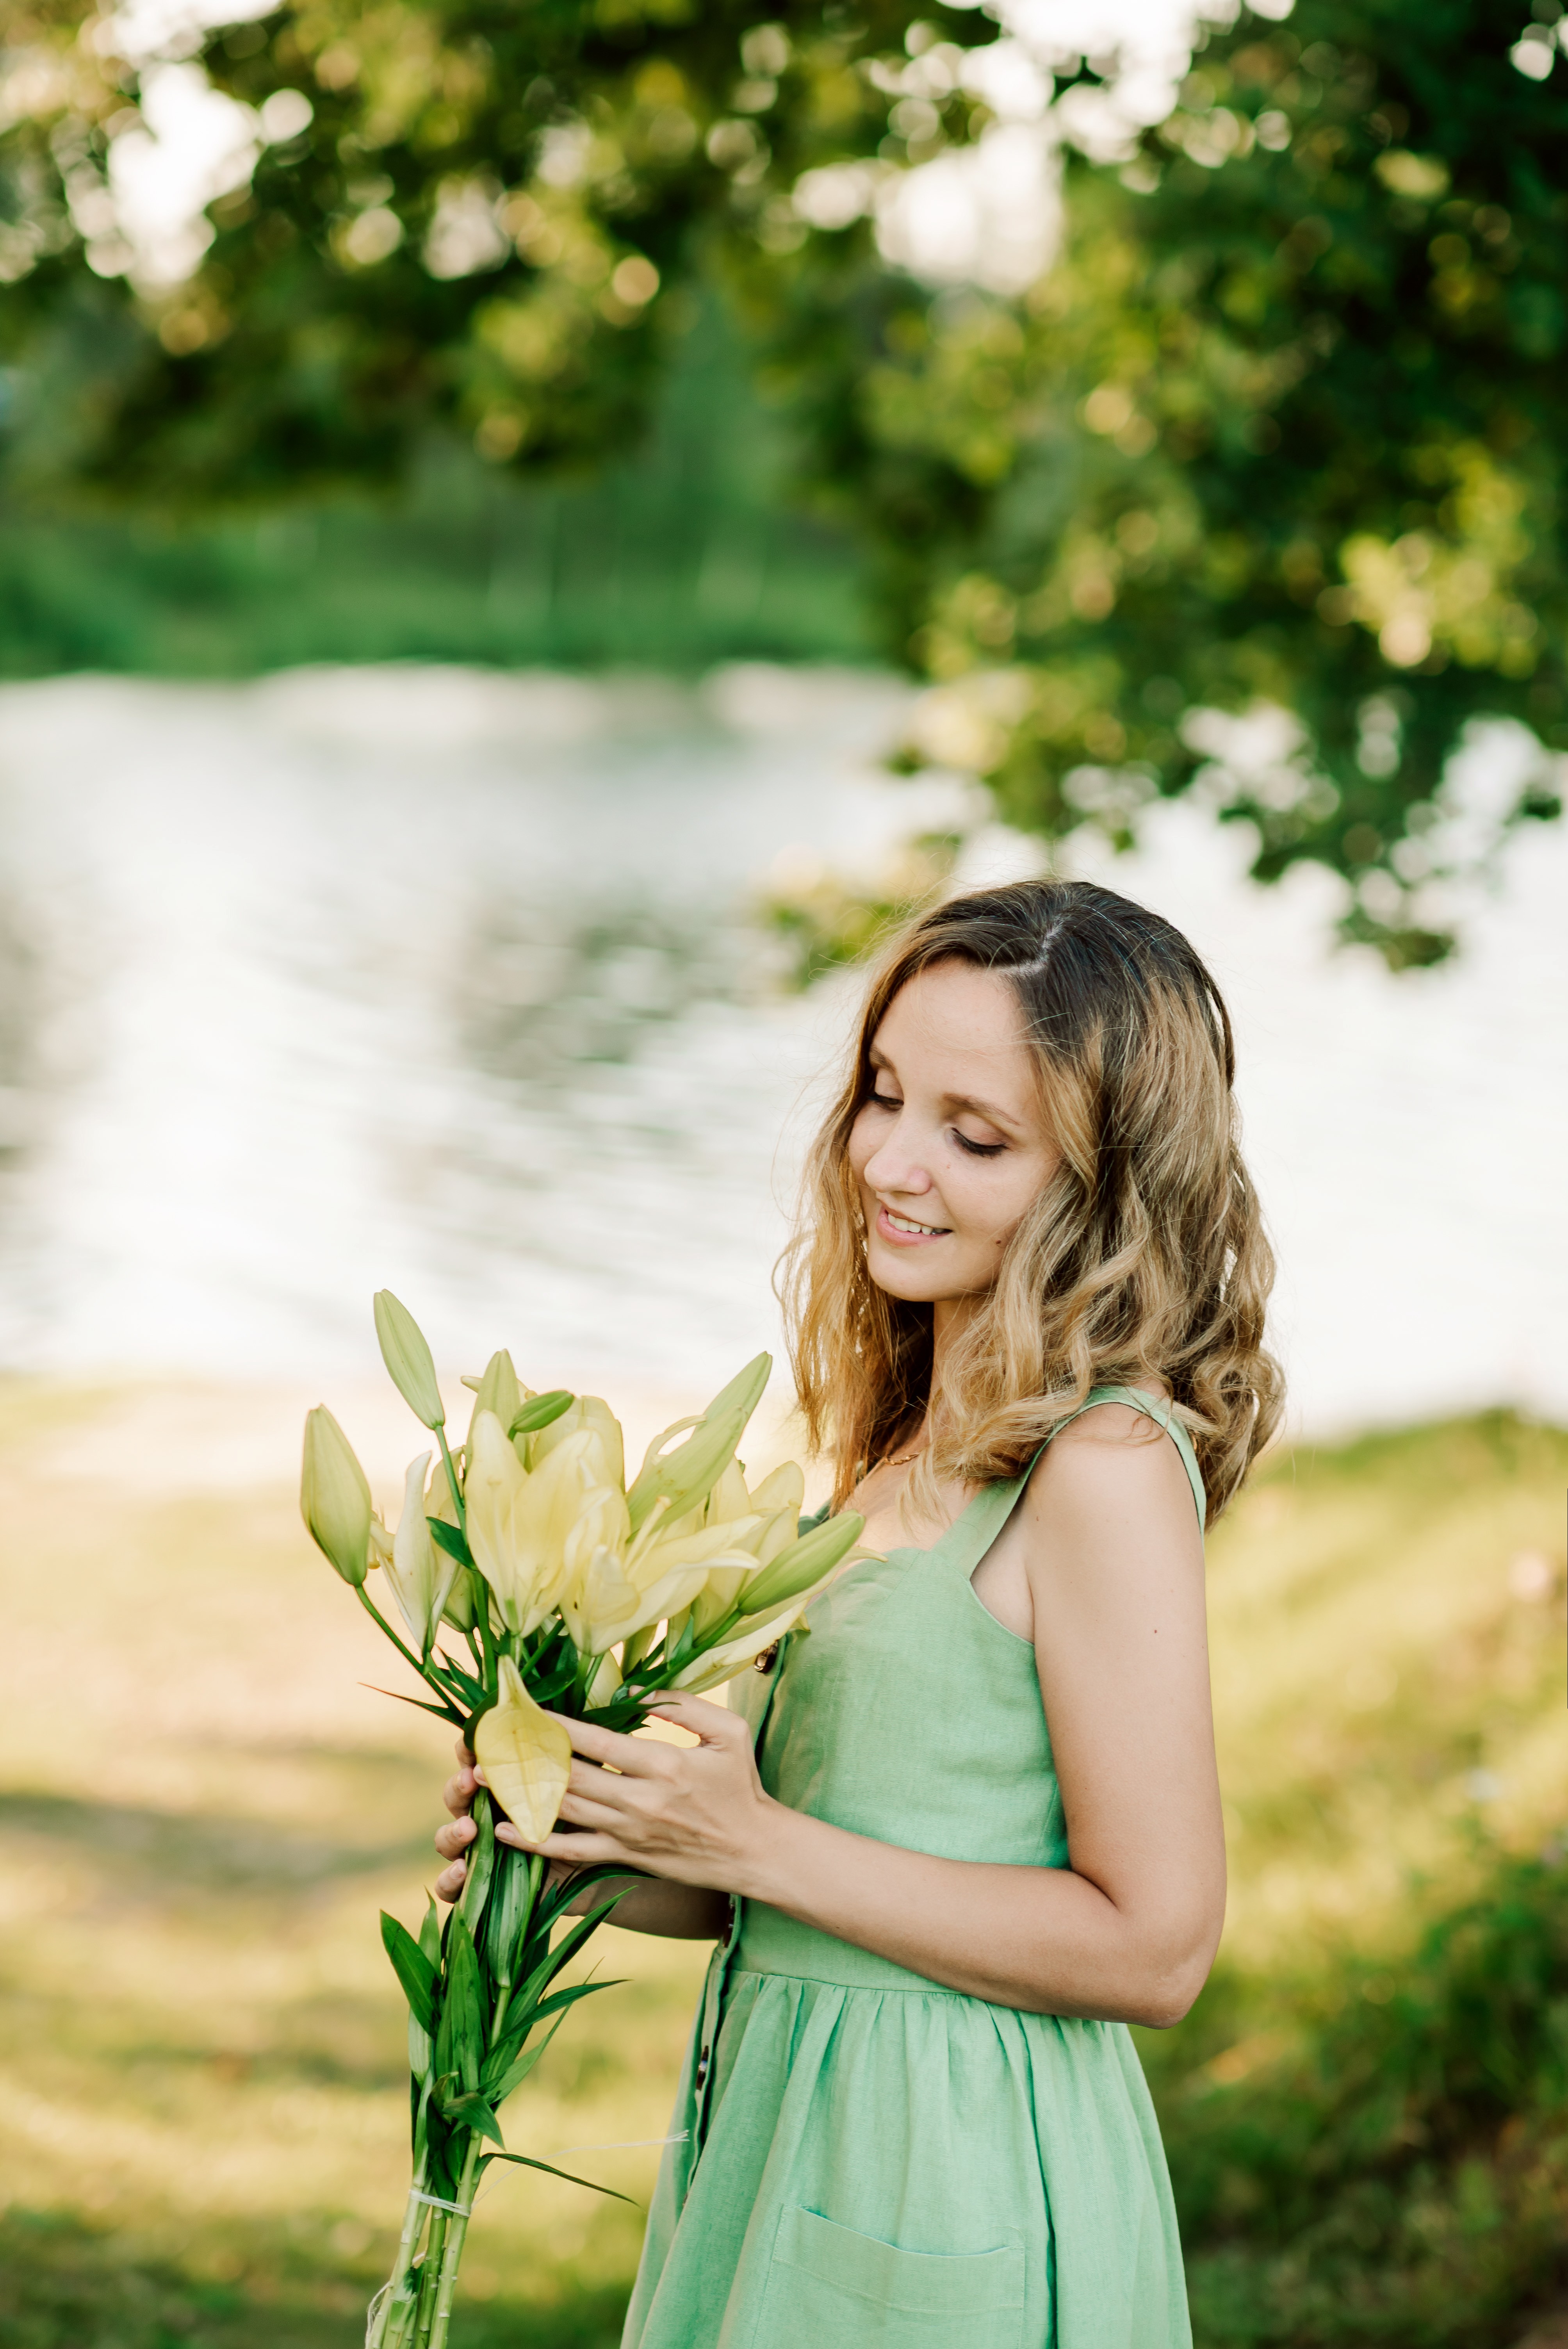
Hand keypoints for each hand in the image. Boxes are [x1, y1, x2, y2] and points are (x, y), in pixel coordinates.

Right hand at [432, 1733, 592, 1907]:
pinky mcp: (478, 1885)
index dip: (467, 1751)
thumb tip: (553, 1717)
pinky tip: (461, 1870)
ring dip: (452, 1830)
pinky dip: (449, 1879)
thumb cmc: (586, 1817)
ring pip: (448, 1838)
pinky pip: (450, 1885)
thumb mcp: (574, 1786)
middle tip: (471, 1780)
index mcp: (502, 1784)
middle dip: (458, 1786)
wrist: (596, 1867)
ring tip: (469, 1828)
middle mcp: (484, 1814)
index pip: (473, 1761)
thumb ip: (557, 1757)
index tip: (471, 1743)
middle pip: (456, 1795)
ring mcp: (478, 1849)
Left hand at [495, 1695, 775, 1894]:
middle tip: (485, 1743)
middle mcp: (640, 1800)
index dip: (557, 1726)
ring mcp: (629, 1832)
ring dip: (521, 1796)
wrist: (755, 1850)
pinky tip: (505, 1830)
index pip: (597, 1741)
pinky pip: (572, 1851)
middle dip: (525, 1760)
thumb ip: (683, 1706)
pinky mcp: (625, 1855)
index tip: (525, 1709)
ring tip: (481, 1779)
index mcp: (663, 1765)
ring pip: (564, 1812)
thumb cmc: (742, 1786)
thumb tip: (634, 1690)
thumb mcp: (728, 1733)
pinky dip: (536, 1842)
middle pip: (570, 1778)